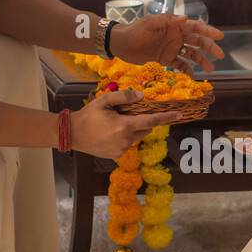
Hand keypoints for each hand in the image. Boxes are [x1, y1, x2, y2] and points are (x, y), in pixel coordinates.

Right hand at [69, 89, 183, 159]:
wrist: (72, 134)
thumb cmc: (87, 115)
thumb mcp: (104, 101)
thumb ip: (124, 97)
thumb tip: (141, 96)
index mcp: (124, 126)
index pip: (151, 120)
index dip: (166, 118)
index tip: (179, 115)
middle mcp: (126, 140)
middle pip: (145, 129)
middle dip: (142, 120)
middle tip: (127, 113)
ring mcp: (121, 150)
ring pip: (137, 137)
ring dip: (132, 129)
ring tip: (114, 124)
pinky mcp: (116, 155)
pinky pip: (127, 144)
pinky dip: (124, 137)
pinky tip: (109, 133)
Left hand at [111, 14, 224, 73]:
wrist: (120, 43)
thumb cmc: (134, 31)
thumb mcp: (150, 24)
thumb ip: (167, 21)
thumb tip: (185, 19)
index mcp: (174, 25)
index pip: (195, 27)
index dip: (208, 31)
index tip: (220, 36)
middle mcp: (176, 36)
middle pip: (197, 41)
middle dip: (209, 47)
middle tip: (220, 55)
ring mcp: (172, 48)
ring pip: (191, 54)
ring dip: (202, 60)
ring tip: (211, 70)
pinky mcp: (166, 59)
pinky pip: (180, 65)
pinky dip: (188, 70)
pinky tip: (194, 76)